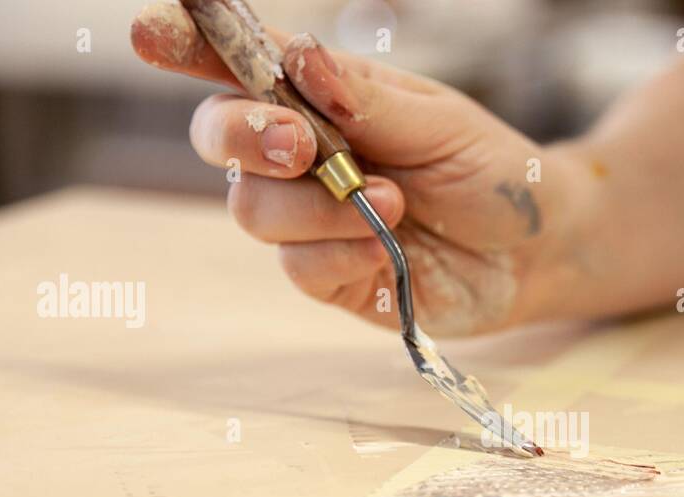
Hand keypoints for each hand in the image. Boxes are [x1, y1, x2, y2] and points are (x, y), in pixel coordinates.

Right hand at [131, 3, 573, 335]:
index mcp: (320, 99)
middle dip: (245, 136)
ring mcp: (309, 221)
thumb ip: (362, 98)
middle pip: (218, 139)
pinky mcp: (330, 276)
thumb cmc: (487, 169)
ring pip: (253, 211)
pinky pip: (298, 269)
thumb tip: (300, 60)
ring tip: (391, 201)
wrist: (534, 247)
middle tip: (300, 144)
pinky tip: (386, 246)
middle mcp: (300, 158)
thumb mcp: (435, 120)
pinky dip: (341, 252)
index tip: (149, 34)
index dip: (187, 48)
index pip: (240, 68)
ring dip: (318, 206)